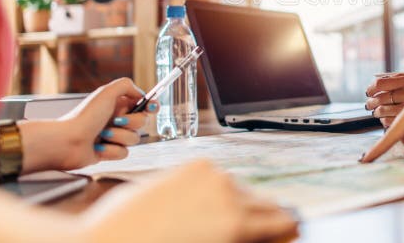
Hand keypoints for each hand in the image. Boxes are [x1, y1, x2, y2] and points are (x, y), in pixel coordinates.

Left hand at [20, 78, 158, 172]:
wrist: (67, 141)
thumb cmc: (85, 116)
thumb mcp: (106, 92)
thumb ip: (127, 85)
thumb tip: (141, 94)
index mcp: (118, 104)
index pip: (143, 104)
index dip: (151, 106)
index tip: (151, 107)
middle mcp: (117, 119)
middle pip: (143, 122)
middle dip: (132, 122)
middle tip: (116, 120)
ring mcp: (114, 136)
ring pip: (135, 139)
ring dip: (119, 136)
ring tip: (102, 134)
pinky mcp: (110, 152)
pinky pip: (124, 153)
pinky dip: (111, 150)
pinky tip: (98, 148)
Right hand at [79, 160, 297, 242]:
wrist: (110, 240)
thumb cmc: (123, 226)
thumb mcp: (156, 198)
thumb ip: (186, 198)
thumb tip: (196, 211)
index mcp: (201, 169)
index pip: (236, 189)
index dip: (247, 207)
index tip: (256, 215)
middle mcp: (220, 180)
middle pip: (256, 200)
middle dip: (265, 217)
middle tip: (283, 226)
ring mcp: (230, 202)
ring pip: (268, 213)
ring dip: (274, 225)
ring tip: (289, 228)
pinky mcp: (236, 226)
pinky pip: (272, 227)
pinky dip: (281, 231)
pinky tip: (293, 230)